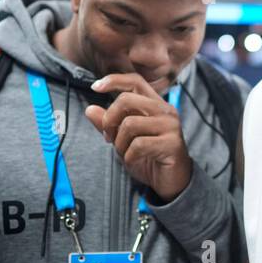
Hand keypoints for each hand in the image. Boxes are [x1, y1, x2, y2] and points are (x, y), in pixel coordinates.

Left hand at [85, 73, 191, 200]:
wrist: (171, 182)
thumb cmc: (149, 158)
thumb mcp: (124, 140)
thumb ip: (109, 124)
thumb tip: (89, 109)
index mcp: (155, 105)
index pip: (135, 81)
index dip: (114, 80)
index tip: (95, 87)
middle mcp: (165, 111)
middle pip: (126, 100)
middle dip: (109, 120)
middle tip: (108, 137)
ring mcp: (170, 126)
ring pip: (130, 124)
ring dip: (119, 143)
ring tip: (124, 153)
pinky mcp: (172, 144)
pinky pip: (139, 145)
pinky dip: (129, 156)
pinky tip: (134, 161)